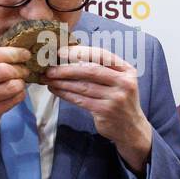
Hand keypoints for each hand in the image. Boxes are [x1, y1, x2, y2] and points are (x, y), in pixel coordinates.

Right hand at [0, 46, 31, 165]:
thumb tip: (3, 50)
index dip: (12, 52)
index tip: (23, 53)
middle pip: (3, 70)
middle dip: (19, 68)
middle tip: (24, 69)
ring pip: (11, 86)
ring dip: (20, 82)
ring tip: (19, 81)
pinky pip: (12, 101)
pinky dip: (19, 95)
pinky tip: (16, 92)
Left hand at [46, 45, 151, 172]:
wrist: (131, 127)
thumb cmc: (120, 100)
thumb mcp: (119, 81)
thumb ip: (103, 69)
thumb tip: (71, 57)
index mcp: (127, 70)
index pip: (101, 55)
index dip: (80, 51)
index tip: (61, 51)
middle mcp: (124, 83)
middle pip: (90, 70)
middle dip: (66, 69)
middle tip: (49, 68)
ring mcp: (116, 98)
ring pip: (83, 86)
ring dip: (62, 82)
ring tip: (48, 79)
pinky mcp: (105, 111)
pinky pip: (80, 99)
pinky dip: (65, 94)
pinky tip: (56, 90)